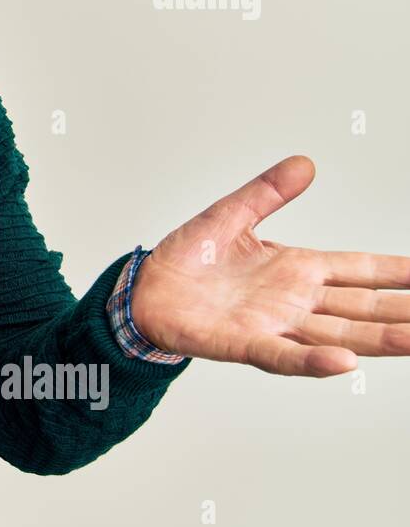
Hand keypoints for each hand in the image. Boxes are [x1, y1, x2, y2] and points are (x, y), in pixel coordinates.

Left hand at [130, 154, 409, 376]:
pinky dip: (312, 360)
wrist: (143, 290)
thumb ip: (267, 193)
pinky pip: (282, 353)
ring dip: (379, 339)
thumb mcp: (231, 216)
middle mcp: (293, 301)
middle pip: (362, 309)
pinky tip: (346, 363)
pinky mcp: (239, 341)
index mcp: (296, 270)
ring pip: (337, 335)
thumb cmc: (188, 260)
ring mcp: (271, 324)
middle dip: (403, 314)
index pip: (360, 270)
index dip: (397, 273)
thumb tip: (305, 163)